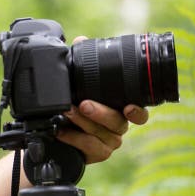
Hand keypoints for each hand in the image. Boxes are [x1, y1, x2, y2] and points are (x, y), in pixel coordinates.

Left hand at [56, 36, 149, 163]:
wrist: (55, 137)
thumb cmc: (73, 110)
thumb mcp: (76, 86)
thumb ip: (82, 65)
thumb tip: (81, 40)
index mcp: (120, 110)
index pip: (139, 113)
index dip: (138, 111)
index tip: (129, 107)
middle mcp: (117, 128)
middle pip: (118, 122)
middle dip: (100, 112)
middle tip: (83, 104)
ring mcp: (108, 143)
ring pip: (101, 133)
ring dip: (82, 122)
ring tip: (67, 112)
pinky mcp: (96, 155)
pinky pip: (88, 147)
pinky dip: (74, 137)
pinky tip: (61, 131)